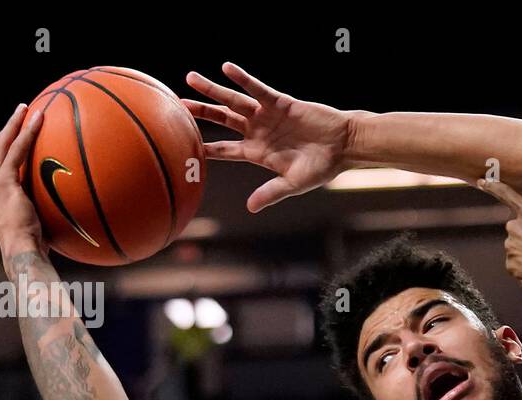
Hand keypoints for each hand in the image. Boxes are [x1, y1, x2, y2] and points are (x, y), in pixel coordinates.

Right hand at [0, 104, 45, 270]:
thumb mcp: (39, 227)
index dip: (4, 149)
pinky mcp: (3, 182)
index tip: (14, 137)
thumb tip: (71, 214)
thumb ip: (46, 215)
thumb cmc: (35, 249)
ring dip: (14, 124)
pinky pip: (16, 151)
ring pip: (2, 144)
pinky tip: (39, 120)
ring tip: (26, 108)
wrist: (22, 252)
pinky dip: (26, 133)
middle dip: (5, 130)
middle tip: (19, 113)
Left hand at [183, 63, 352, 211]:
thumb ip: (271, 192)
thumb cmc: (322, 167)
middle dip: (201, 113)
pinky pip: (257, 89)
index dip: (204, 148)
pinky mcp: (280, 102)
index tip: (182, 146)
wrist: (344, 145)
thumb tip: (250, 208)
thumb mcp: (295, 183)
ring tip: (191, 79)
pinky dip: (242, 79)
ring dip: (213, 91)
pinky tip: (226, 69)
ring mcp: (267, 115)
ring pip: (233, 101)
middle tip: (178, 106)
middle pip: (222, 120)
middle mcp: (258, 132)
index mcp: (257, 153)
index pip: (224, 150)